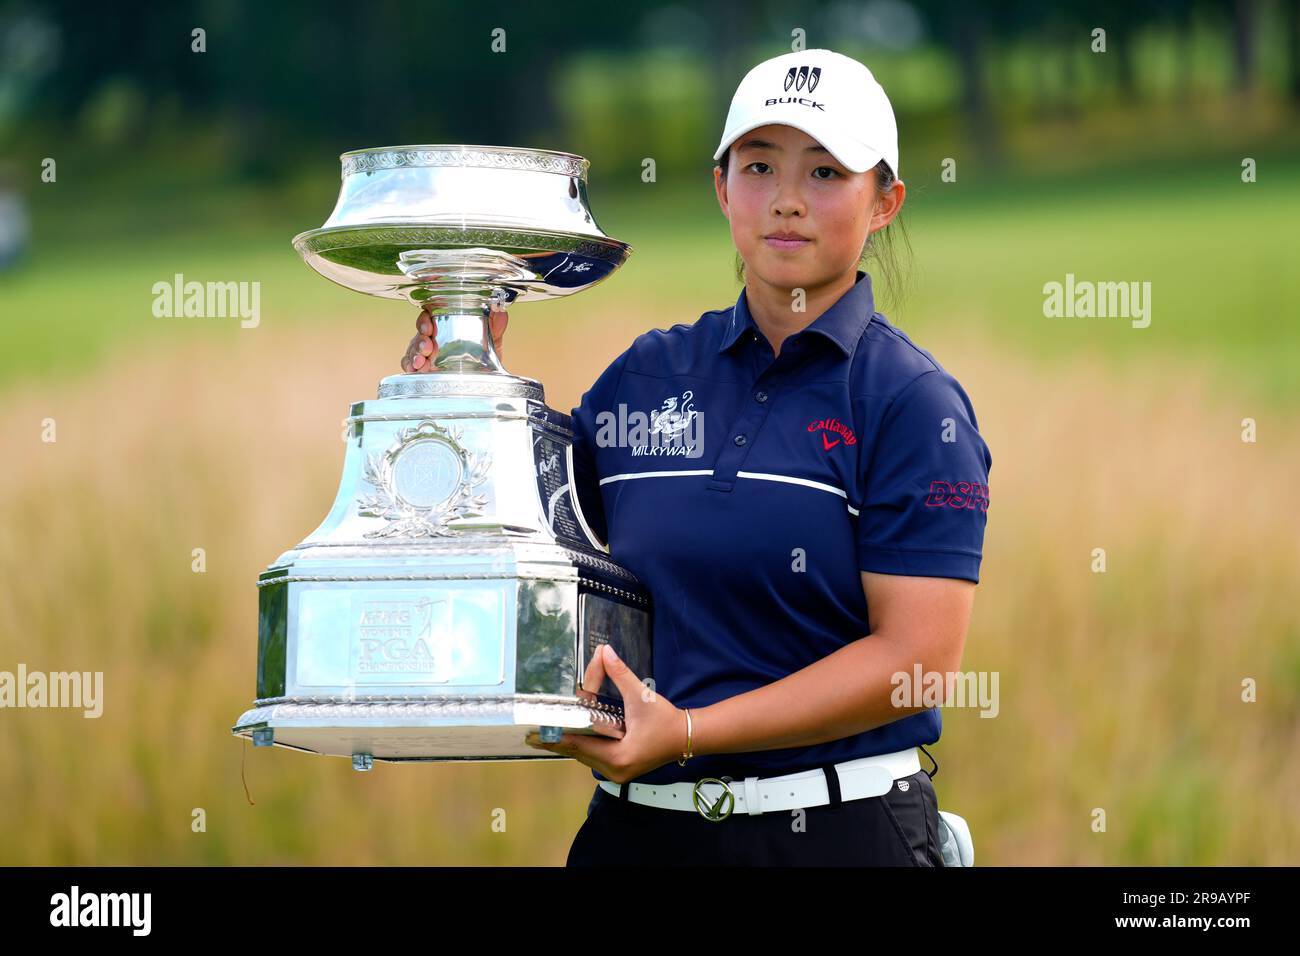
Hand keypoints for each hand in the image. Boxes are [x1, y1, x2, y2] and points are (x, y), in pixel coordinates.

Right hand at [400, 304, 508, 371]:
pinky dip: (410, 367)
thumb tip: (500, 311)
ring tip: (421, 362)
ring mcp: (426, 354)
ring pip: (413, 350)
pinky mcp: (423, 369)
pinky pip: (410, 365)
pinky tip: (415, 370)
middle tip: (426, 347)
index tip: (428, 326)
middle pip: (418, 334)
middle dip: (419, 340)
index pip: (428, 317)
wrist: (486, 378)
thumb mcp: (492, 340)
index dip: (425, 320)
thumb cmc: (484, 354)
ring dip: (415, 355)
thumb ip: (496, 326)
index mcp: (444, 326)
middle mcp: (432, 338)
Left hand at [524, 644, 686, 784]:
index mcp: (618, 756)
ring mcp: (618, 773)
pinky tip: (571, 736)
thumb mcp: (640, 696)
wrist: (685, 736)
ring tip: (546, 733)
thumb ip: (619, 674)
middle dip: (558, 740)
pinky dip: (583, 746)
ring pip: (585, 757)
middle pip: (578, 753)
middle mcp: (615, 770)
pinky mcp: (620, 769)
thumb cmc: (665, 719)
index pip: (578, 745)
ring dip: (570, 743)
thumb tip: (604, 652)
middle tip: (532, 733)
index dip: (555, 737)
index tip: (534, 735)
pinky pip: (594, 758)